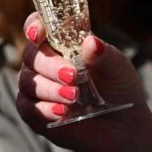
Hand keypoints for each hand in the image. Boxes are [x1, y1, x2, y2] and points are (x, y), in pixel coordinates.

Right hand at [14, 13, 151, 151]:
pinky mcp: (35, 113)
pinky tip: (63, 113)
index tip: (40, 33)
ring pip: (28, 81)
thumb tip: (91, 43)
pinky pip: (28, 108)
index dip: (34, 26)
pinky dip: (45, 109)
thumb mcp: (118, 68)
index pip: (36, 27)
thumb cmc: (118, 88)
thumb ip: (104, 55)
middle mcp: (43, 63)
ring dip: (50, 89)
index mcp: (60, 44)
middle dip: (50, 65)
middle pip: (31, 55)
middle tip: (73, 75)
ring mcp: (37, 88)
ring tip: (75, 96)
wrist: (123, 125)